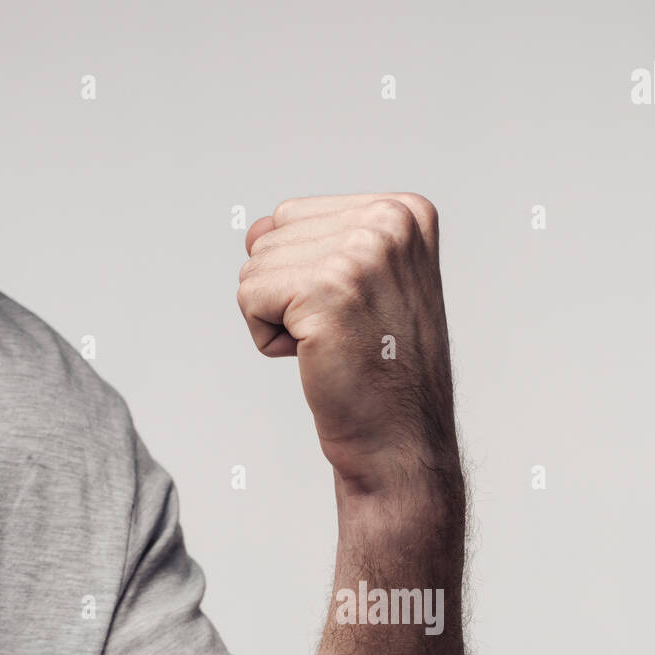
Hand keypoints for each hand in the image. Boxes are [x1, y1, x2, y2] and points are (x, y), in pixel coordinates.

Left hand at [237, 193, 456, 493]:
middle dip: (287, 294)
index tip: (356, 313)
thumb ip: (322, 241)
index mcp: (405, 212)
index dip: (306, 274)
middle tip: (343, 335)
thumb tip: (255, 229)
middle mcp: (389, 223)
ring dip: (278, 317)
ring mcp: (360, 254)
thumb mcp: (370, 283)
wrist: (400, 442)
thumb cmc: (382, 372)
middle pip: (272, 236)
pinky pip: (249, 298)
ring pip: (256, 266)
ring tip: (332, 347)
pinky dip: (268, 338)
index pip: (296, 216)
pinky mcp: (325, 291)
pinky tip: (316, 357)